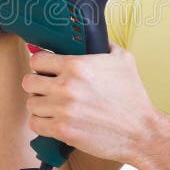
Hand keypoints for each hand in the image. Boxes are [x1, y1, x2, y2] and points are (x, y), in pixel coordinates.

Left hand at [21, 43, 157, 163]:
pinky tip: (54, 121)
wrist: (141, 131)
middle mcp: (66, 86)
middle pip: (29, 82)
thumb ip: (105, 44)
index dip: (41, 65)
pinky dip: (42, 123)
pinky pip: (36, 124)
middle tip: (48, 89)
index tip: (46, 70)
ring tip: (53, 106)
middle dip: (37, 85)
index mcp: (77, 65)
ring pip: (31, 104)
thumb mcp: (124, 60)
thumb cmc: (133, 97)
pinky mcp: (63, 131)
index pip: (37, 60)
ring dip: (40, 105)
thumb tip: (94, 38)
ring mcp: (63, 110)